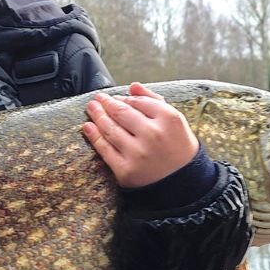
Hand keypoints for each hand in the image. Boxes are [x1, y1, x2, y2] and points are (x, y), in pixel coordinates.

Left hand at [82, 82, 199, 187]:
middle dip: (107, 103)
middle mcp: (153, 135)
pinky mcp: (126, 170)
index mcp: (169, 119)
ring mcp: (138, 153)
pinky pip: (105, 149)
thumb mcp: (174, 121)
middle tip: (98, 98)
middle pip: (122, 113)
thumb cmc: (176, 147)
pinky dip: (94, 135)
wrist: (182, 183)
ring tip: (91, 108)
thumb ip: (154, 100)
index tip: (116, 98)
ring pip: (110, 129)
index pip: (138, 102)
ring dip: (97, 116)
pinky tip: (88, 126)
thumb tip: (133, 86)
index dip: (124, 99)